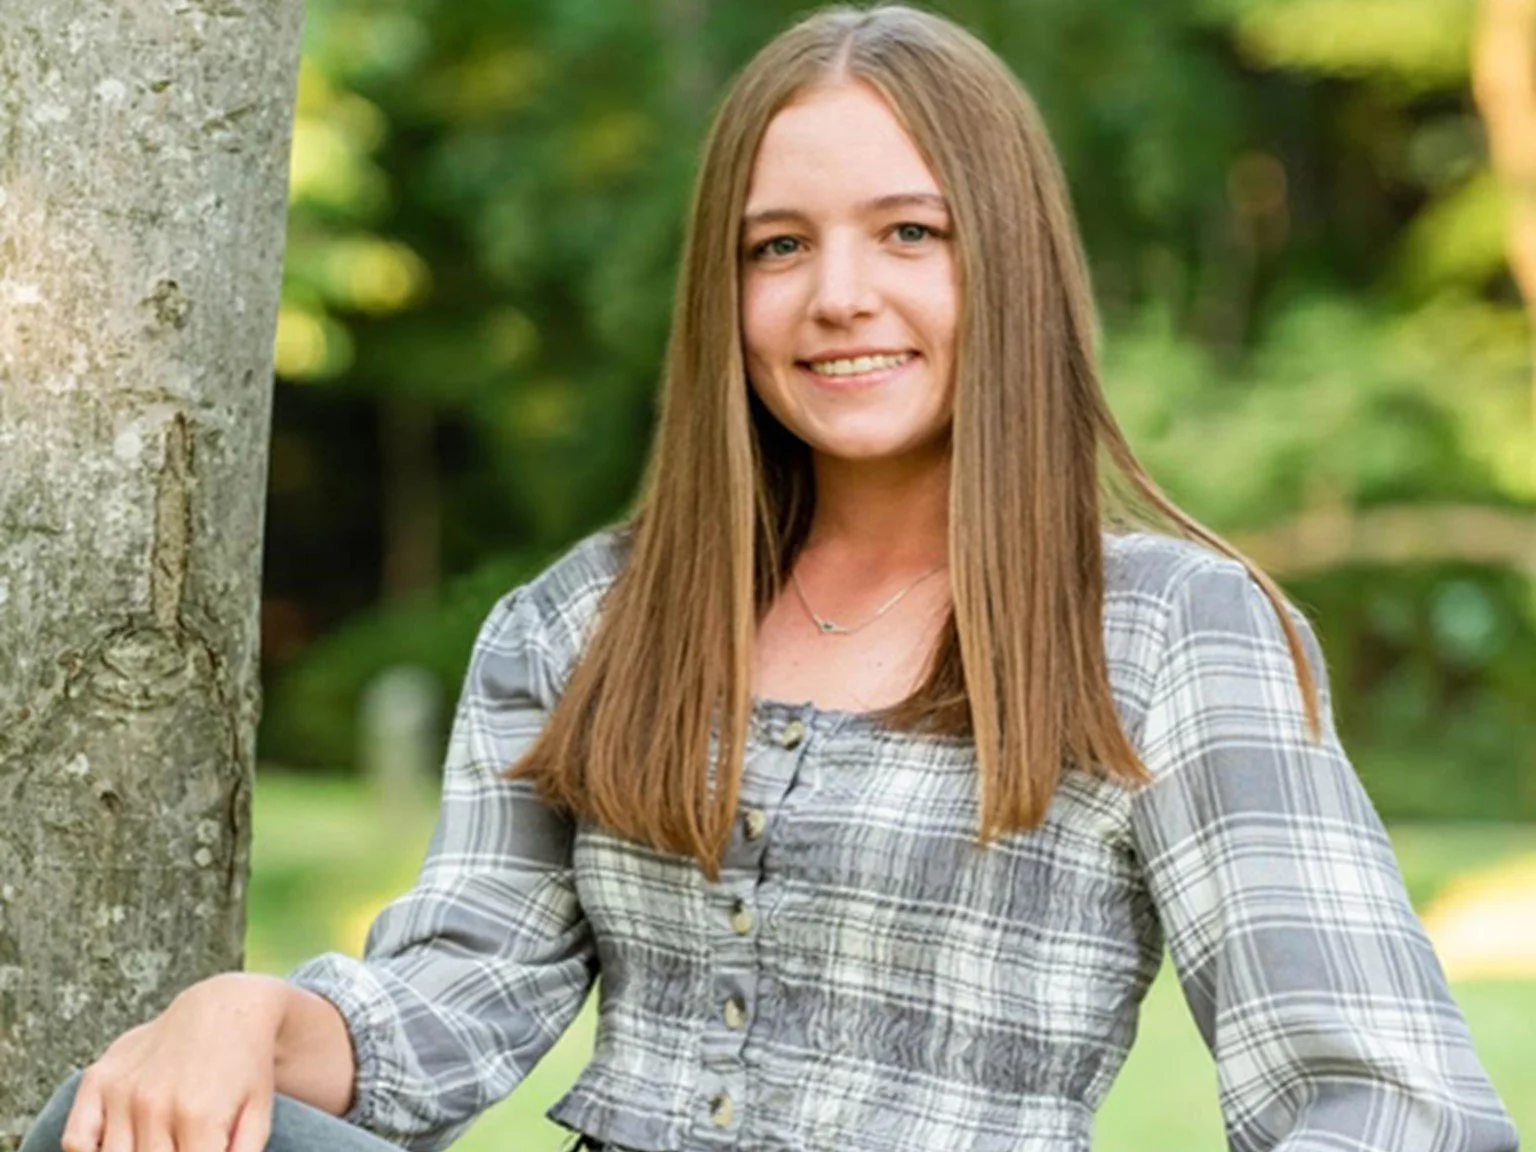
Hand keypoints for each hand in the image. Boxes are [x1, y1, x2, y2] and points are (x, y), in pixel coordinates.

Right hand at [61, 972, 289, 1151]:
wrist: (224, 1010)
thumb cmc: (245, 1070)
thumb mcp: (258, 1117)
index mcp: (198, 1116)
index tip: (202, 1149)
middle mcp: (154, 1105)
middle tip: (183, 1141)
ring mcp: (122, 1092)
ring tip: (163, 1140)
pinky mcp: (99, 1080)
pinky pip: (76, 1141)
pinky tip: (123, 1145)